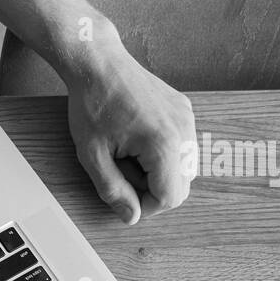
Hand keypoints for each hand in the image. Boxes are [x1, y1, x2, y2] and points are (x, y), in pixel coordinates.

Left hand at [65, 42, 197, 224]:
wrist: (99, 63)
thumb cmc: (92, 104)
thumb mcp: (92, 155)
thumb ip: (113, 190)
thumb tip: (131, 217)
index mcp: (163, 144)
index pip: (170, 197)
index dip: (145, 206)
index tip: (123, 195)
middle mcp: (183, 130)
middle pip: (183, 185)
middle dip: (154, 189)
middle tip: (122, 173)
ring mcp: (187, 118)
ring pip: (185, 167)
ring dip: (159, 172)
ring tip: (128, 155)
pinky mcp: (185, 109)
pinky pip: (183, 146)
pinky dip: (164, 154)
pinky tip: (137, 140)